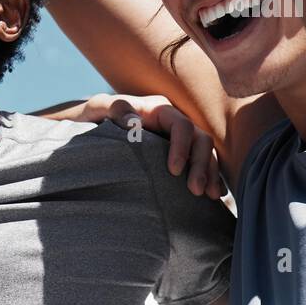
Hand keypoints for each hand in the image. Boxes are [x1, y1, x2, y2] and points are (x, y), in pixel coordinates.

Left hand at [41, 93, 225, 198]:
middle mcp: (174, 124)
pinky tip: (215, 195)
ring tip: (210, 197)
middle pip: (201, 140)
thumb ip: (116, 110)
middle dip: (203, 164)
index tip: (173, 171)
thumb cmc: (95, 115)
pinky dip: (210, 178)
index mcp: (160, 110)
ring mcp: (178, 140)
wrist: (90, 126)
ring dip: (211, 174)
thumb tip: (136, 123)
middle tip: (197, 191)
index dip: (182, 147)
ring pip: (206, 153)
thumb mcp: (100, 107)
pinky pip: (201, 165)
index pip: (182, 125)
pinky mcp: (179, 155)